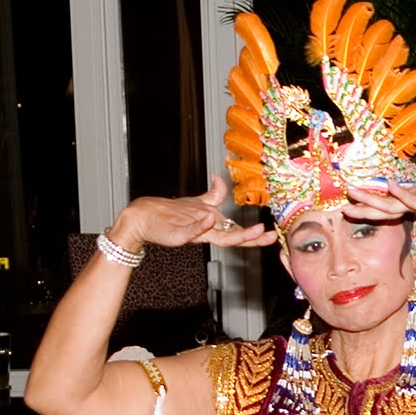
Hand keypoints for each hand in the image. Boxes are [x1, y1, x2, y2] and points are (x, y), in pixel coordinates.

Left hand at [108, 176, 272, 251]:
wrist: (143, 217)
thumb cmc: (169, 214)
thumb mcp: (197, 201)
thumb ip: (214, 193)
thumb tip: (220, 177)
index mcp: (214, 226)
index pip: (238, 231)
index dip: (256, 235)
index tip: (271, 234)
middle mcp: (207, 230)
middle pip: (233, 236)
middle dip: (253, 237)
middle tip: (269, 235)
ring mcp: (194, 232)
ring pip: (219, 236)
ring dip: (237, 234)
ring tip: (254, 231)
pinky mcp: (178, 234)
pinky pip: (191, 230)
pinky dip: (201, 227)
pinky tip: (210, 219)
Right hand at [345, 134, 415, 221]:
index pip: (392, 198)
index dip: (373, 197)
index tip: (355, 194)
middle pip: (386, 205)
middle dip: (365, 204)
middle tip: (344, 203)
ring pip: (393, 205)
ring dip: (372, 201)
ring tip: (352, 196)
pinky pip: (414, 200)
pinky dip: (401, 194)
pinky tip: (388, 186)